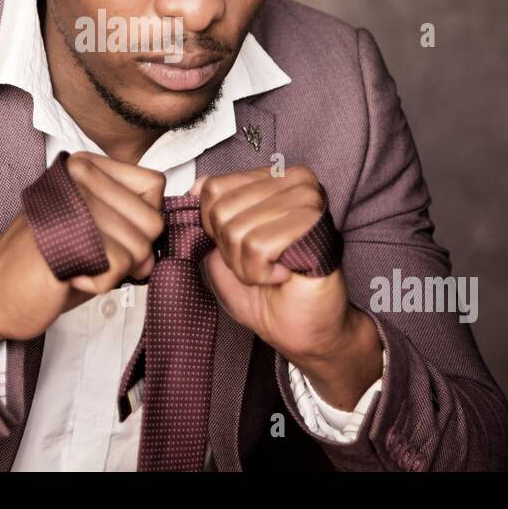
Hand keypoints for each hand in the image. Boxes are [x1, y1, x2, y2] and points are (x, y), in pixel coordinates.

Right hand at [0, 152, 164, 355]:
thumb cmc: (46, 265)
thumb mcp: (94, 232)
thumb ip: (131, 224)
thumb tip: (160, 244)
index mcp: (84, 167)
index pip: (154, 185)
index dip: (143, 222)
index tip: (114, 236)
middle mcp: (78, 176)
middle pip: (152, 221)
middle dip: (131, 254)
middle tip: (92, 258)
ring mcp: (71, 202)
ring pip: (139, 248)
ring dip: (114, 272)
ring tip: (78, 266)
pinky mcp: (67, 235)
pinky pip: (119, 267)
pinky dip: (100, 285)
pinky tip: (72, 277)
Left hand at [191, 165, 356, 367]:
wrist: (299, 330)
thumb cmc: (265, 292)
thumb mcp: (221, 250)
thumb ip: (209, 216)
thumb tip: (194, 187)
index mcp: (273, 178)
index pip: (212, 188)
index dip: (214, 228)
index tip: (242, 246)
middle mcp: (293, 181)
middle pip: (221, 210)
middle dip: (230, 251)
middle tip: (261, 263)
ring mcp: (307, 199)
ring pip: (236, 230)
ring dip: (246, 266)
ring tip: (272, 271)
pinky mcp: (313, 224)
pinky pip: (257, 246)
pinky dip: (259, 272)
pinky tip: (283, 275)